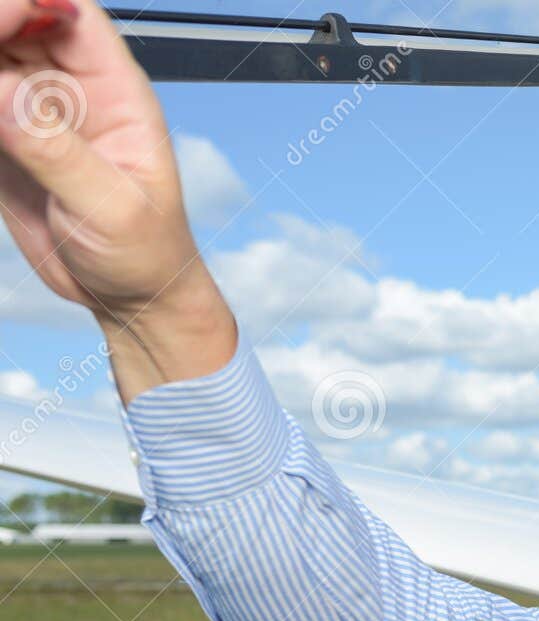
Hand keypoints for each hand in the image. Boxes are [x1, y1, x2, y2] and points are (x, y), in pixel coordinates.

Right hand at [0, 1, 235, 397]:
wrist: (131, 298)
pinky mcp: (1, 137)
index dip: (30, 3)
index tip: (1, 19)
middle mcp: (71, 90)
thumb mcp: (112, 208)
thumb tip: (7, 95)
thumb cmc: (147, 253)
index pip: (70, 13)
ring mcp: (31, 110)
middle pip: (14, 22)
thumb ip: (58, 152)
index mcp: (116, 92)